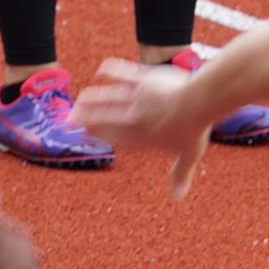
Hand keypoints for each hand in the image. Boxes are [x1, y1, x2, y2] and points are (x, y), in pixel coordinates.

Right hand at [71, 58, 212, 198]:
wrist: (198, 102)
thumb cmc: (195, 130)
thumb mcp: (188, 156)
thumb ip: (180, 175)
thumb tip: (179, 197)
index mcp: (141, 136)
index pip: (112, 136)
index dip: (96, 134)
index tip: (84, 133)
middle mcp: (133, 117)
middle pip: (101, 117)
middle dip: (82, 118)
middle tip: (70, 119)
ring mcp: (135, 97)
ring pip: (105, 97)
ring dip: (89, 99)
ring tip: (79, 100)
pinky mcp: (141, 79)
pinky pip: (121, 73)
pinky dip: (110, 71)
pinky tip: (102, 71)